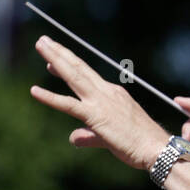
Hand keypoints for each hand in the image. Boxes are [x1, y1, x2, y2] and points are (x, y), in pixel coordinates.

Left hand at [31, 36, 167, 170]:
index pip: (87, 75)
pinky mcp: (96, 116)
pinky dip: (50, 97)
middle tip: (43, 40)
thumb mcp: (109, 137)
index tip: (55, 57)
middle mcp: (106, 92)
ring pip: (73, 76)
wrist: (156, 148)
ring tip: (40, 45)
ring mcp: (100, 102)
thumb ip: (89, 136)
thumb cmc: (140, 144)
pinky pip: (68, 106)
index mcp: (113, 94)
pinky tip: (34, 91)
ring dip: (55, 59)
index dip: (69, 64)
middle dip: (60, 53)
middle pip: (79, 68)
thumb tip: (73, 138)